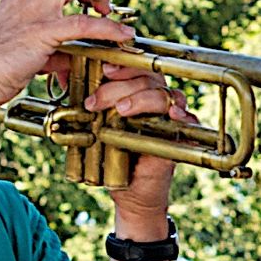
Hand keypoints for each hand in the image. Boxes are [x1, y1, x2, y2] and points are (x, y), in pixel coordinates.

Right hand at [0, 0, 136, 108]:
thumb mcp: (26, 52)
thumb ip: (54, 50)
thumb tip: (76, 58)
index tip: (93, 0)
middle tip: (103, 6)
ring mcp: (33, 12)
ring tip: (106, 14)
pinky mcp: (40, 34)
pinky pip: (82, 23)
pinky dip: (108, 29)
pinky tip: (122, 37)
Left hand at [95, 64, 198, 227]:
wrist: (130, 195)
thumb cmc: (113, 161)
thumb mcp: (96, 130)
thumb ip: (92, 108)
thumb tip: (71, 82)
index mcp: (136, 95)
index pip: (135, 69)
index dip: (122, 65)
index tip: (104, 70)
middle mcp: (155, 103)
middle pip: (149, 78)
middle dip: (121, 85)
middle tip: (97, 102)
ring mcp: (170, 119)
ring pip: (164, 94)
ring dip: (143, 98)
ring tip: (122, 110)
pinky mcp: (182, 137)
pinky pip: (189, 119)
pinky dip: (182, 115)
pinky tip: (173, 115)